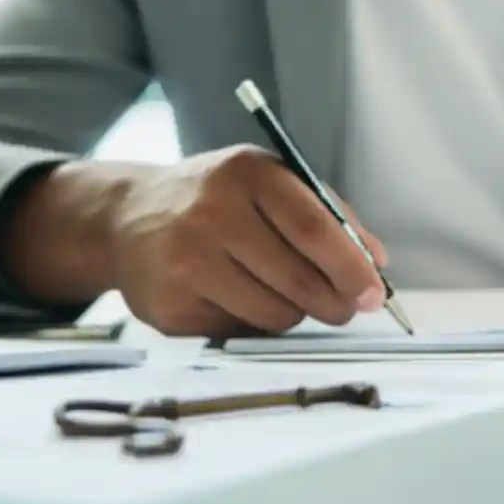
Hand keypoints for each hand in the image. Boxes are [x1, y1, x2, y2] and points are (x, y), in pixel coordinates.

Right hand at [0, 145, 387, 337]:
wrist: (126, 218)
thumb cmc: (218, 199)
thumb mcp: (270, 184)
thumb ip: (329, 214)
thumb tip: (377, 262)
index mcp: (248, 173)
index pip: (315, 228)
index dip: (351, 267)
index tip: (375, 293)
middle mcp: (211, 213)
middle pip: (298, 279)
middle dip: (335, 302)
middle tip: (347, 308)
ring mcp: (184, 260)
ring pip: (274, 313)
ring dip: (294, 313)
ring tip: (281, 292)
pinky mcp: (168, 305)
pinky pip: (239, 331)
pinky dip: (252, 322)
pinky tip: (234, 296)